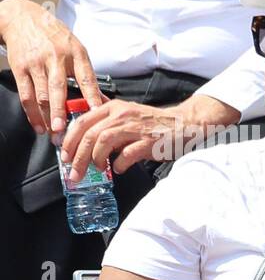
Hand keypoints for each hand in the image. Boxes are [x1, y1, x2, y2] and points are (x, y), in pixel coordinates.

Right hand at [0, 0, 102, 136]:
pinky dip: (32, 113)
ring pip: (41, 95)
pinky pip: (26, 94)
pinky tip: (39, 125)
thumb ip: (87, 74)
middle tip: (65, 131)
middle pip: (59, 89)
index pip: (86, 78)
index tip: (98, 113)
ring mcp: (36, 63)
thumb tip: (102, 100)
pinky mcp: (20, 68)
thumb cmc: (55, 37)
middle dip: (61, 112)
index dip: (92, 97)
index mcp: (75, 53)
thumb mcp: (76, 48)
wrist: (23, 18)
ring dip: (47, 117)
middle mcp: (55, 58)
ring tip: (54, 134)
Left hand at [60, 99, 189, 180]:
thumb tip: (83, 129)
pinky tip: (118, 169)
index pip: (82, 121)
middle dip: (78, 155)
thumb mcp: (127, 113)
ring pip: (102, 142)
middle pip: (89, 134)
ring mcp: (135, 128)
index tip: (64, 154)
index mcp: (113, 108)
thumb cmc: (155, 123)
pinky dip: (118, 164)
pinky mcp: (148, 142)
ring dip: (95, 159)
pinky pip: (126, 155)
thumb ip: (107, 118)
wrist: (184, 124)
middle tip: (74, 171)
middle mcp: (121, 115)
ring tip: (97, 169)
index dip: (69, 140)